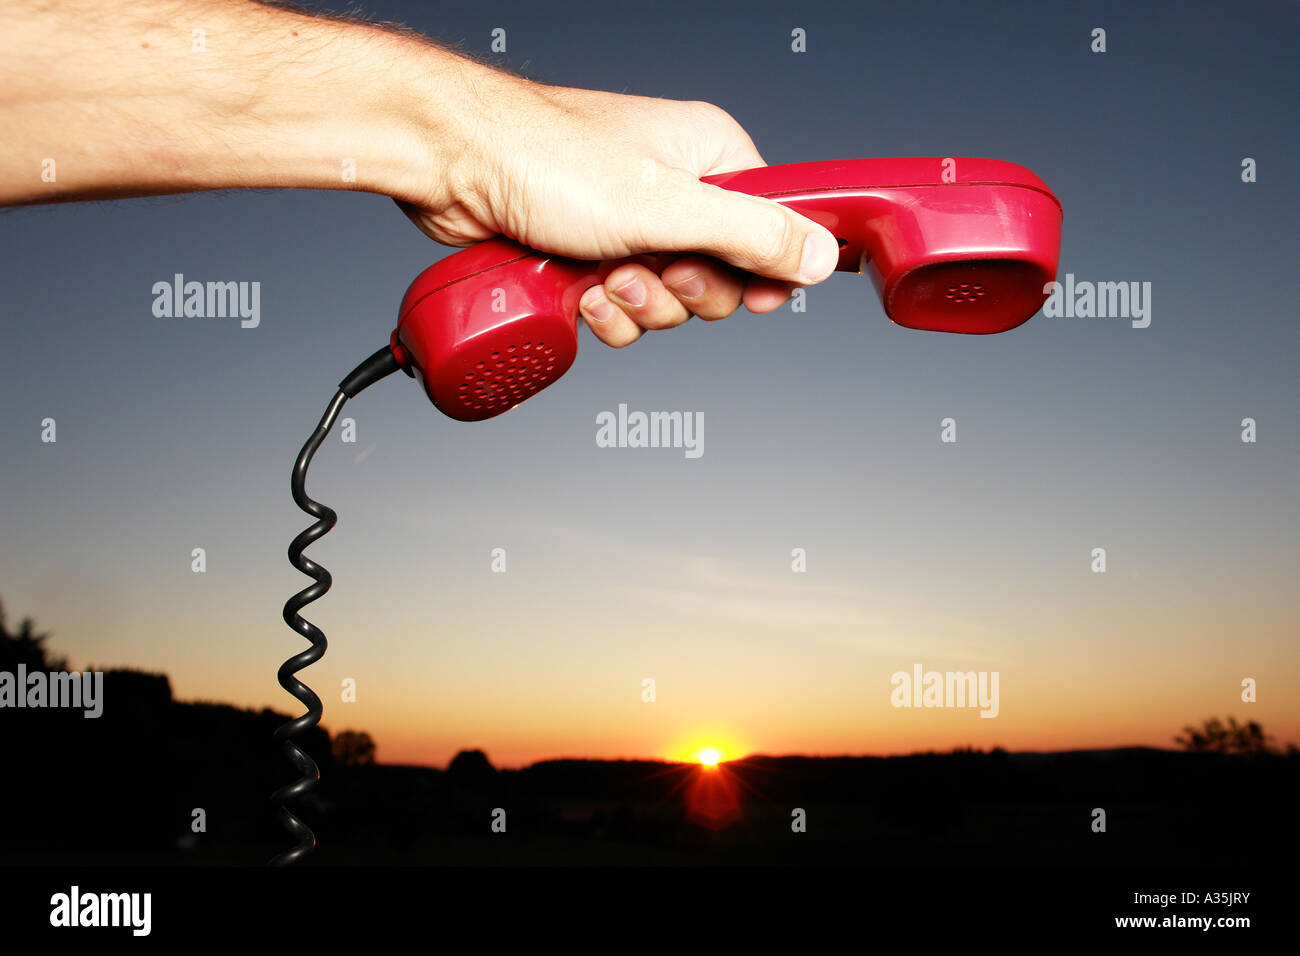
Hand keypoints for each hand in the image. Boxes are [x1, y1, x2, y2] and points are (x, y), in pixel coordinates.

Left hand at [399, 74, 840, 347]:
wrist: (452, 165)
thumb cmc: (546, 159)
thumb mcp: (667, 204)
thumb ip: (751, 232)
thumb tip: (820, 255)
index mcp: (710, 157)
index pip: (773, 228)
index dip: (763, 271)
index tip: (747, 293)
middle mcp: (675, 189)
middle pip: (722, 277)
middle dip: (682, 293)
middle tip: (648, 270)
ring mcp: (631, 225)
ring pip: (668, 302)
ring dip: (635, 307)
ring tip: (600, 278)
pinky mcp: (591, 254)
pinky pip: (622, 308)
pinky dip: (603, 313)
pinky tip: (577, 292)